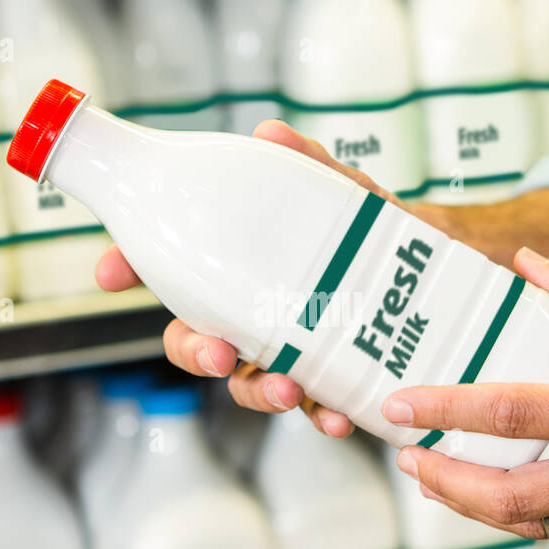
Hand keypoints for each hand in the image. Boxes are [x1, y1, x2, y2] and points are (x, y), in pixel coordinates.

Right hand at [95, 118, 412, 437]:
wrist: (438, 262)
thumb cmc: (371, 230)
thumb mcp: (342, 193)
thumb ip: (309, 166)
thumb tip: (272, 133)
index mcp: (236, 270)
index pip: (169, 271)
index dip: (129, 269)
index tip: (109, 273)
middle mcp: (251, 317)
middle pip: (196, 343)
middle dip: (195, 352)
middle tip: (215, 353)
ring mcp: (289, 354)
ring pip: (250, 384)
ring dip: (261, 392)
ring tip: (287, 389)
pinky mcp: (332, 381)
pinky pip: (315, 407)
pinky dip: (323, 415)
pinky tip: (337, 414)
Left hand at [384, 247, 548, 538]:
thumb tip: (527, 261)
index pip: (509, 416)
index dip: (444, 411)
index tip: (397, 407)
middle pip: (507, 496)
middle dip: (445, 482)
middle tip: (406, 459)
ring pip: (532, 521)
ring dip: (477, 502)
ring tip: (438, 476)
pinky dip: (525, 508)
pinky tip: (503, 483)